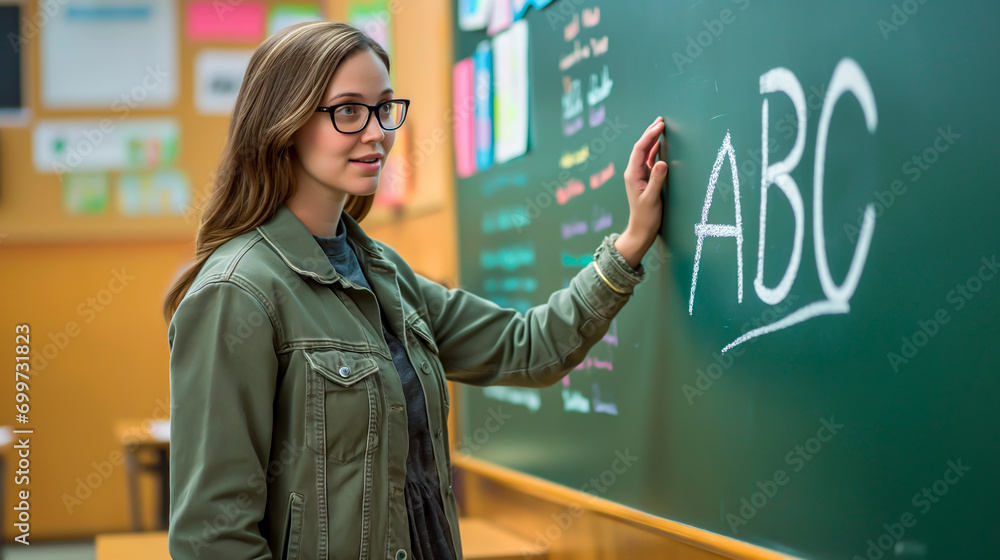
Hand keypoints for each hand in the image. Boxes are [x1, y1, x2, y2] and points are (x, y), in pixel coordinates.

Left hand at [615, 117, 667, 268]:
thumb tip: (662, 162)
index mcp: (633, 174)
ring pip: (645, 152)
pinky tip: (661, 144)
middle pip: (641, 147)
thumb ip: (657, 180)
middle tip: (660, 120)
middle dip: (650, 133)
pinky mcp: (645, 179)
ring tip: (661, 127)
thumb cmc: (646, 217)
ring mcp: (639, 175)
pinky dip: (655, 150)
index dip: (650, 136)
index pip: (640, 150)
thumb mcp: (652, 199)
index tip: (660, 125)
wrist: (641, 230)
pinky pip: (650, 160)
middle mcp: (634, 172)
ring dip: (653, 139)